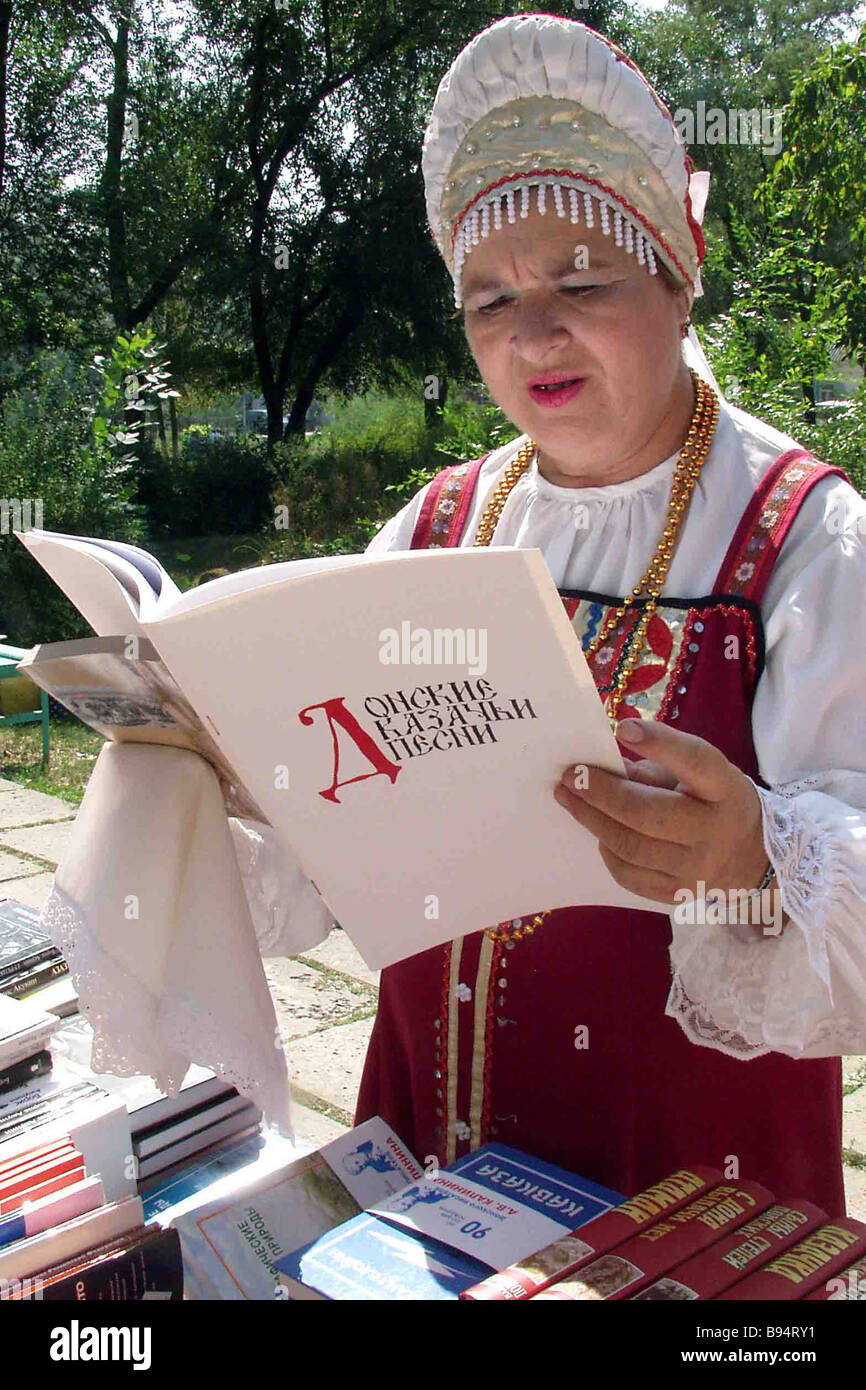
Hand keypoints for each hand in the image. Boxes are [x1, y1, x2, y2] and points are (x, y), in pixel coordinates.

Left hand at [553, 718, 768, 905]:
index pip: (695, 763)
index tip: (623, 727)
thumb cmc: (716, 803)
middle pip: (647, 813)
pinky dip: (607, 849)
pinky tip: (599, 831)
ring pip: (630, 847)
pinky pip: (628, 874)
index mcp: (725, 790)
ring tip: (570, 798)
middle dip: (601, 792)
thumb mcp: (703, 775)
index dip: (660, 744)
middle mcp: (714, 832)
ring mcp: (696, 870)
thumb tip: (609, 768)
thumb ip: (659, 766)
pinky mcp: (677, 894)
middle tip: (570, 776)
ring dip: (593, 819)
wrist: (752, 859)